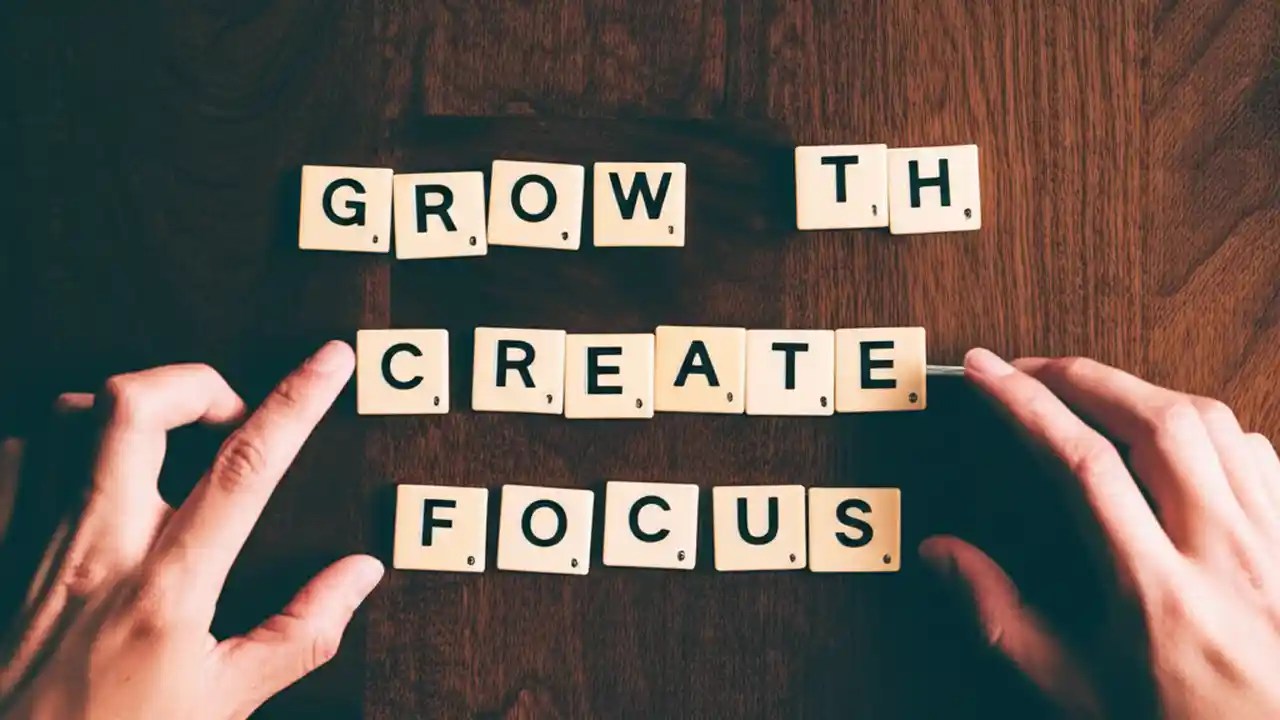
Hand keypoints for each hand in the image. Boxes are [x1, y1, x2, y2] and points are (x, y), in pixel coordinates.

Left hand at [0, 341, 382, 719]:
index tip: (328, 363)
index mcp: (167, 587)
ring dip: (135, 404)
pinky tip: (104, 469)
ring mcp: (45, 539)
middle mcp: (99, 545)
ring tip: (174, 435)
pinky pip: (29, 452)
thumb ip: (299, 633)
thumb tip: (358, 575)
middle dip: (196, 381)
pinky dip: (71, 438)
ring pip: (73, 414)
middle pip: (135, 406)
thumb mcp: (224, 701)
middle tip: (230, 412)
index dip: (296, 402)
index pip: (244, 466)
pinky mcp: (9, 543)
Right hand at [921, 350, 1279, 718]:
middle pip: (1155, 419)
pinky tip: (1173, 434)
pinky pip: (1255, 449)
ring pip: (1212, 421)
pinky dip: (1204, 424)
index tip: (985, 373)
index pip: (1082, 463)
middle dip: (1081, 375)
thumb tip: (941, 556)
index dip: (1024, 405)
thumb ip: (1001, 618)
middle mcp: (1223, 550)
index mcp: (1157, 592)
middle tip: (1029, 368)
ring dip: (1141, 389)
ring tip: (1091, 391)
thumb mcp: (1077, 690)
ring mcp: (1271, 538)